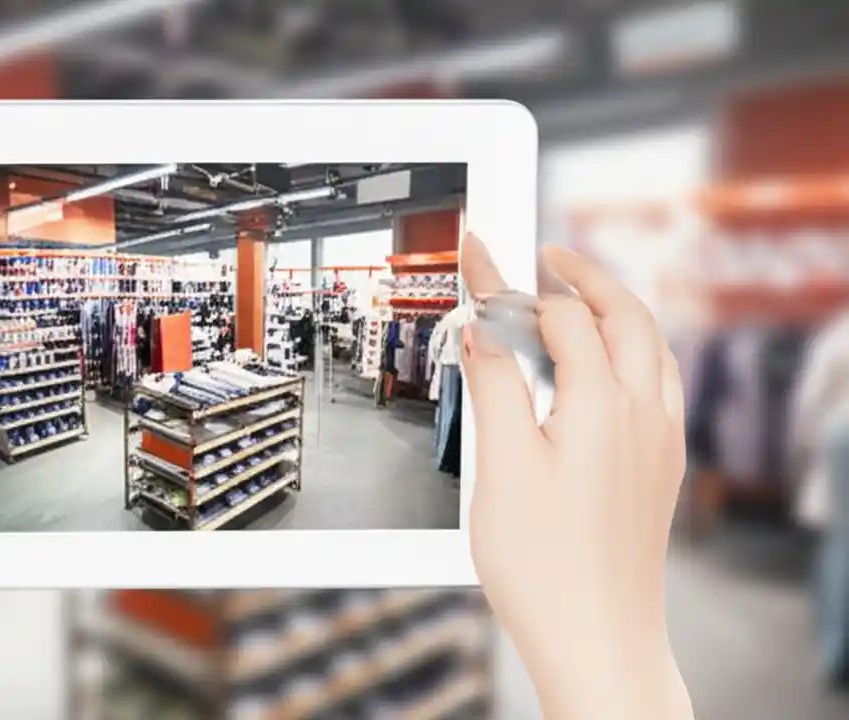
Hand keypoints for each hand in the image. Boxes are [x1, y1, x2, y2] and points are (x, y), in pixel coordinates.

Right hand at [460, 236, 693, 719]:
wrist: (596, 636)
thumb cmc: (544, 565)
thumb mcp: (500, 468)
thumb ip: (495, 388)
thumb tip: (484, 333)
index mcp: (601, 405)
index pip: (558, 316)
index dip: (513, 283)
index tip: (480, 256)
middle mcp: (642, 413)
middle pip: (625, 315)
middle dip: (587, 276)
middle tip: (549, 257)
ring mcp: (658, 441)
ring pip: (651, 346)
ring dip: (618, 308)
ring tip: (581, 297)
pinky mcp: (661, 468)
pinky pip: (661, 382)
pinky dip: (636, 350)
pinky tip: (614, 366)